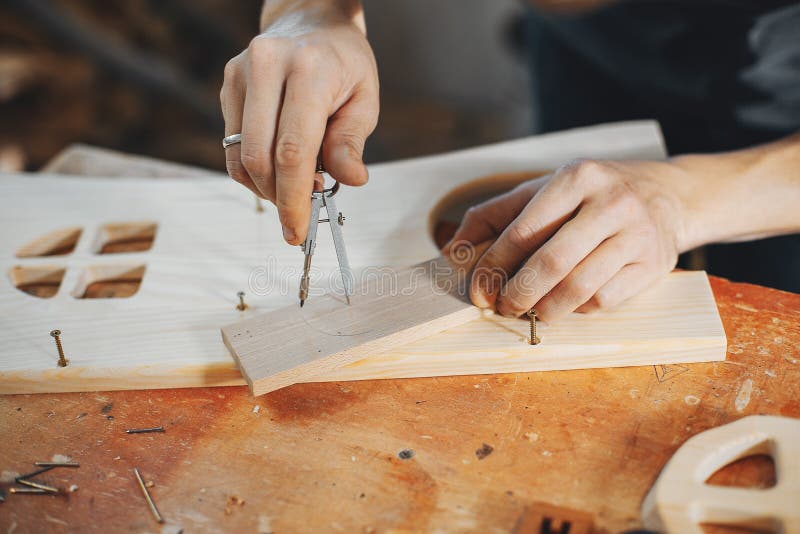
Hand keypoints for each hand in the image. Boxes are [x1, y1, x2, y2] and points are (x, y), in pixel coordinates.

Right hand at [221, 20, 378, 243]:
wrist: (312, 22)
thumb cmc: (344, 64)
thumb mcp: (365, 99)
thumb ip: (351, 141)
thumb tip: (349, 180)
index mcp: (308, 70)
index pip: (292, 151)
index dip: (294, 200)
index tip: (297, 232)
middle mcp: (267, 66)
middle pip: (259, 158)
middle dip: (279, 199)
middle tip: (301, 214)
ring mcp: (240, 74)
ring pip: (239, 156)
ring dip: (265, 187)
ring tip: (295, 186)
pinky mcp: (228, 84)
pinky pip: (232, 145)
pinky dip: (253, 170)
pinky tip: (279, 167)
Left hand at [445, 159, 693, 322]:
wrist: (668, 194)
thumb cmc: (590, 196)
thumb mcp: (543, 191)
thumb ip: (494, 216)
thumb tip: (454, 249)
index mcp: (576, 177)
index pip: (523, 230)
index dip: (493, 266)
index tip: (477, 289)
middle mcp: (611, 202)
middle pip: (551, 264)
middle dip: (516, 294)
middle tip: (501, 306)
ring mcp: (637, 235)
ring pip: (578, 288)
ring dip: (544, 309)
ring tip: (529, 311)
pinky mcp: (654, 265)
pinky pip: (604, 300)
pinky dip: (577, 309)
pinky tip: (567, 302)